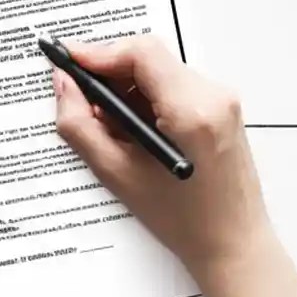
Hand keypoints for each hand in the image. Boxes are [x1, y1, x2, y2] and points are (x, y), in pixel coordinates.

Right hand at [51, 36, 267, 281]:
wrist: (233, 244)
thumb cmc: (184, 221)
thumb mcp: (117, 174)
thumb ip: (81, 125)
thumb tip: (64, 86)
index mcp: (191, 111)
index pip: (141, 53)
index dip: (99, 52)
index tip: (70, 61)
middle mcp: (213, 97)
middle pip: (150, 58)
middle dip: (111, 73)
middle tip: (83, 102)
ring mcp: (223, 100)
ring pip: (160, 71)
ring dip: (129, 89)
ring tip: (111, 128)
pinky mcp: (223, 108)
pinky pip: (175, 85)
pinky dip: (148, 98)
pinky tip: (136, 132)